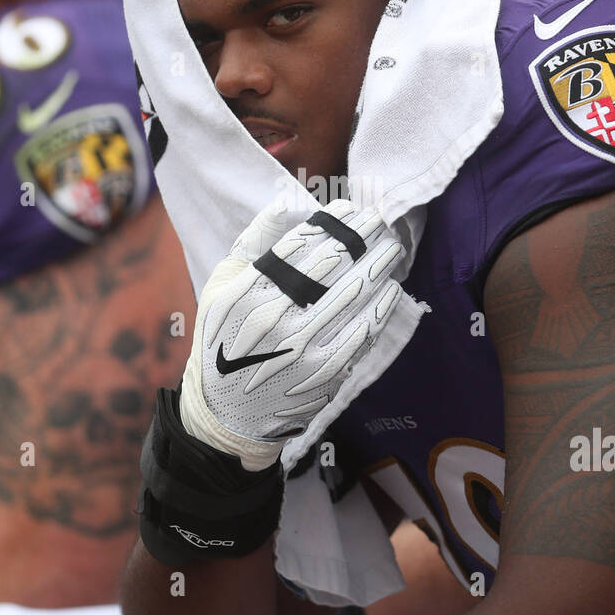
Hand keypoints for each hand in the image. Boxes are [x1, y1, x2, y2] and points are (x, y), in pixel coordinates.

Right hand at [179, 198, 409, 470]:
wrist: (228, 411)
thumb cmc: (225, 338)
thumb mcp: (222, 285)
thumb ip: (253, 241)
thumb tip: (287, 202)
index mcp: (247, 291)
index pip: (301, 244)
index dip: (332, 222)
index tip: (350, 208)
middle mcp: (275, 317)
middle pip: (332, 264)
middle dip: (362, 236)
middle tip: (379, 220)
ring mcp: (303, 348)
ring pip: (354, 294)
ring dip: (379, 266)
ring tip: (391, 248)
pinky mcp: (326, 374)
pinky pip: (363, 331)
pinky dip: (381, 307)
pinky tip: (390, 289)